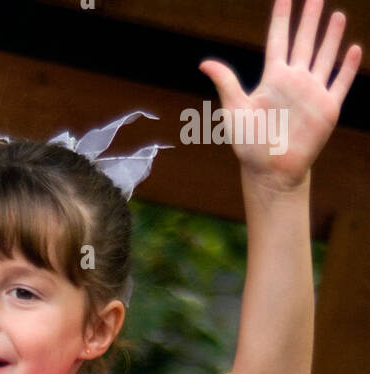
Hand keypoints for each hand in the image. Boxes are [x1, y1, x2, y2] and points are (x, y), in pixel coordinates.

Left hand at [198, 0, 361, 190]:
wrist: (271, 173)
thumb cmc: (249, 146)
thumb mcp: (234, 112)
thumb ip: (226, 83)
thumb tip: (205, 63)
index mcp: (272, 79)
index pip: (278, 40)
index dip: (281, 18)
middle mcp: (294, 81)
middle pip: (304, 41)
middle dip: (310, 18)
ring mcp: (312, 93)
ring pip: (324, 57)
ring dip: (331, 37)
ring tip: (336, 15)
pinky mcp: (327, 108)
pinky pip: (340, 83)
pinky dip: (348, 67)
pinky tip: (353, 50)